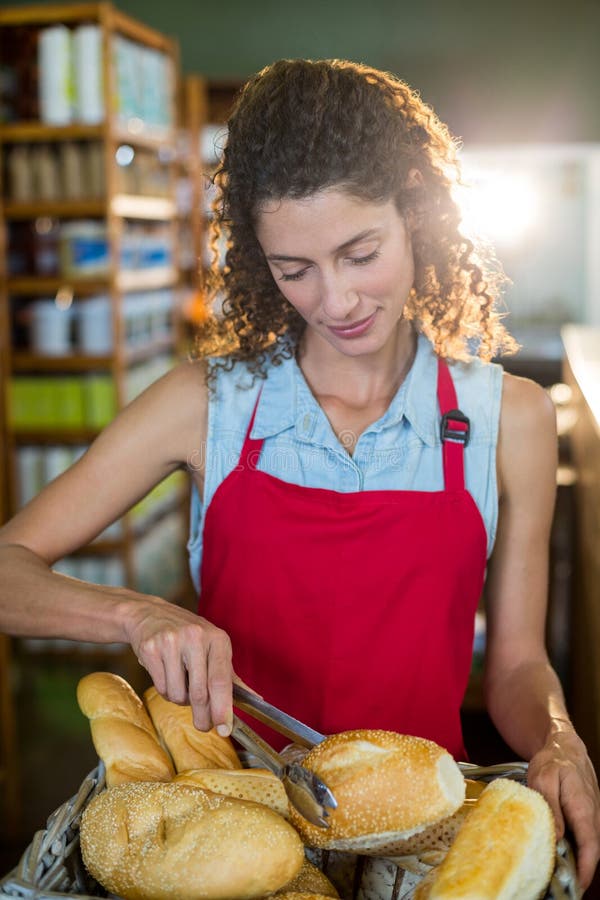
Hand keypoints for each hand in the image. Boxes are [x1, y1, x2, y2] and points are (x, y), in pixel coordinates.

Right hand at [120, 593, 235, 734]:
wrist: (150, 614)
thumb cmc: (188, 635)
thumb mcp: (213, 647)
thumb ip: (230, 675)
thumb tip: (254, 699)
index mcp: (217, 638)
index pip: (221, 680)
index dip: (223, 708)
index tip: (224, 728)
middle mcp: (195, 637)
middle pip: (199, 692)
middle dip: (202, 715)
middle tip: (203, 725)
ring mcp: (171, 642)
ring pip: (178, 694)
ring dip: (180, 700)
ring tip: (181, 683)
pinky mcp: (150, 649)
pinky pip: (161, 688)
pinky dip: (165, 691)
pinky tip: (167, 676)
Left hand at [527, 724, 599, 890]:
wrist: (564, 745)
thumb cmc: (553, 760)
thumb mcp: (544, 779)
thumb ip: (551, 807)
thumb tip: (557, 836)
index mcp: (583, 808)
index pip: (591, 846)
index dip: (586, 869)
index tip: (578, 885)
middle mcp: (592, 814)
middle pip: (591, 850)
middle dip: (580, 870)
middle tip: (561, 883)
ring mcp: (591, 814)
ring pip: (588, 844)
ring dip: (578, 860)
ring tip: (557, 872)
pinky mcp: (586, 813)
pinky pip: (584, 835)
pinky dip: (576, 847)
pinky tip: (560, 852)